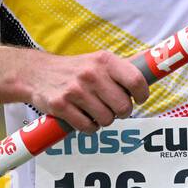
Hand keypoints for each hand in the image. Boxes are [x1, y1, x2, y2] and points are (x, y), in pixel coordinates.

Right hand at [28, 50, 150, 131]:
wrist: (36, 73)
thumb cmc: (75, 69)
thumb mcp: (98, 60)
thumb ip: (122, 67)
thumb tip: (151, 64)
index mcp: (104, 61)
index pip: (136, 80)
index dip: (142, 94)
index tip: (140, 99)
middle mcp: (91, 74)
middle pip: (123, 107)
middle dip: (122, 112)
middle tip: (114, 108)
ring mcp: (75, 91)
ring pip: (106, 120)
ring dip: (104, 120)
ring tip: (95, 110)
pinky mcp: (61, 106)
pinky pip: (88, 128)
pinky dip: (89, 127)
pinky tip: (83, 117)